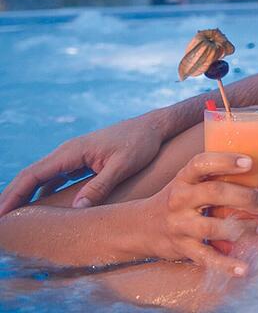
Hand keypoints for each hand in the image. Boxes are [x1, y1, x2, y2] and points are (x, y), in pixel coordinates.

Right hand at [0, 116, 164, 214]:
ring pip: (42, 178)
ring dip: (25, 195)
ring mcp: (73, 157)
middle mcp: (67, 153)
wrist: (153, 127)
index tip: (0, 213)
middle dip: (12, 197)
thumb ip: (100, 186)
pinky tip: (41, 208)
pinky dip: (43, 192)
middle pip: (31, 177)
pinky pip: (55, 178)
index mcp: (72, 151)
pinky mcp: (81, 162)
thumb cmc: (140, 143)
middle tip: (0, 220)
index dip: (14, 195)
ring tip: (14, 218)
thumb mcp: (123, 166)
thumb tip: (77, 209)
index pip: (34, 175)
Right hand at [143, 152, 257, 275]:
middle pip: (214, 193)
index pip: (201, 163)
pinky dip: (226, 265)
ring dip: (242, 229)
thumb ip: (214, 177)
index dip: (224, 161)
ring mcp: (180, 225)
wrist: (141, 227)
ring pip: (212, 227)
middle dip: (245, 197)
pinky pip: (206, 257)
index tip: (249, 162)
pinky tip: (244, 268)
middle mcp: (179, 200)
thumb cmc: (178, 200)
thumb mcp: (188, 183)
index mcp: (183, 179)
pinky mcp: (183, 248)